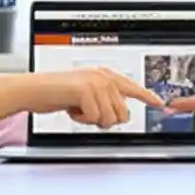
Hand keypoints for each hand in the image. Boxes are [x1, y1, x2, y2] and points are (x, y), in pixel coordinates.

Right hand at [27, 68, 165, 128]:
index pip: (132, 88)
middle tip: (86, 112)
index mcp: (104, 75)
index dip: (147, 97)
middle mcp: (103, 76)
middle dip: (104, 119)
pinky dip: (81, 119)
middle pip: (121, 113)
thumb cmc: (56, 93)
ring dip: (91, 120)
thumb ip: (103, 98)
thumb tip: (120, 115)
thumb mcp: (84, 93)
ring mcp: (96, 82)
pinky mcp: (86, 91)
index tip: (159, 104)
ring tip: (77, 108)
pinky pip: (94, 119)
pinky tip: (71, 108)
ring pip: (109, 118)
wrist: (34, 89)